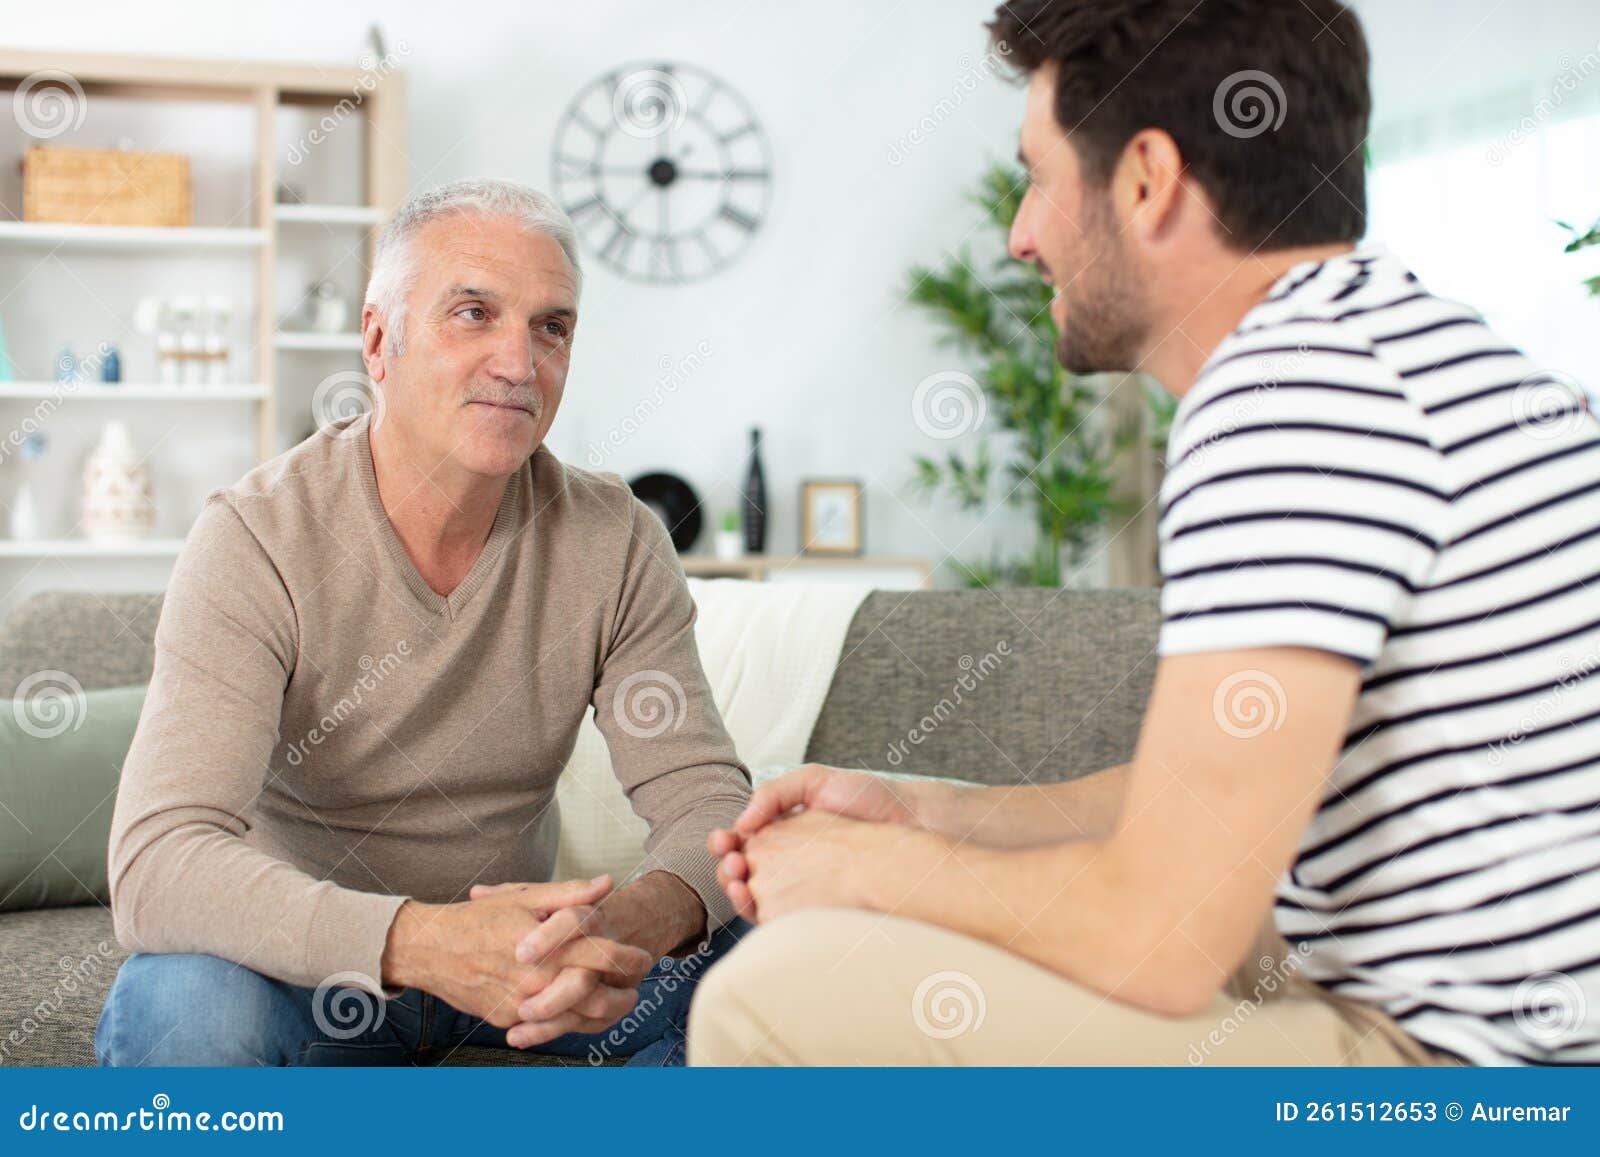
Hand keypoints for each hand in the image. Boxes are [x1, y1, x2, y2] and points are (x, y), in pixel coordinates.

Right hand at [465, 880, 655, 1047]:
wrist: (430, 950)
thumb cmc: (478, 920)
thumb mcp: (525, 898)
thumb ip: (570, 894)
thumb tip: (606, 882)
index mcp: (547, 948)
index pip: (599, 956)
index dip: (626, 957)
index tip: (643, 957)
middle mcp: (537, 981)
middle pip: (593, 997)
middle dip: (620, 997)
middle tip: (634, 991)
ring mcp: (522, 1005)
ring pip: (573, 1019)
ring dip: (600, 1015)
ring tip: (615, 1006)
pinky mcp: (508, 1019)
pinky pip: (546, 1026)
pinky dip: (567, 1022)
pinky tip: (579, 1013)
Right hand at [734, 808, 898, 922]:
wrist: (905, 819)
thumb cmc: (864, 797)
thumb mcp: (813, 781)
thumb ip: (773, 794)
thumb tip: (741, 824)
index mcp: (780, 829)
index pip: (740, 842)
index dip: (724, 843)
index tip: (723, 841)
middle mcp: (785, 858)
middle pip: (741, 872)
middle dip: (727, 869)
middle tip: (734, 864)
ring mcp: (800, 884)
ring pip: (756, 897)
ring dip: (738, 892)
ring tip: (740, 883)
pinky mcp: (816, 906)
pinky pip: (782, 916)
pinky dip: (764, 913)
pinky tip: (762, 903)